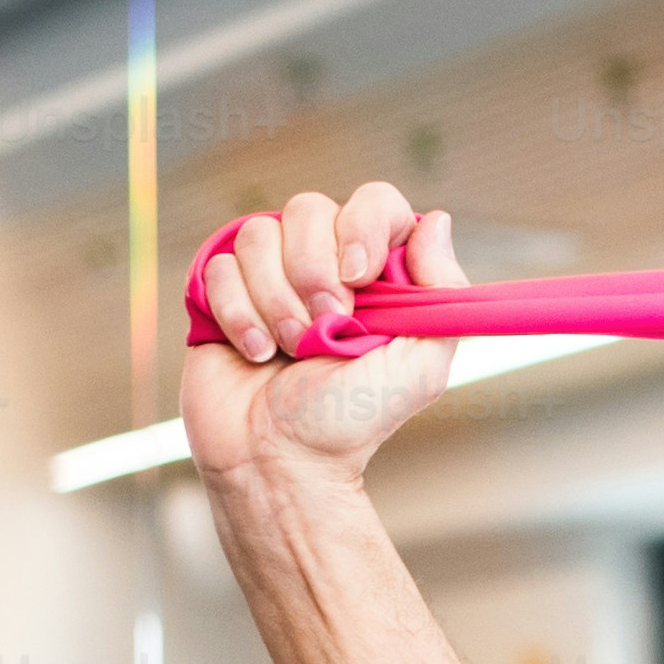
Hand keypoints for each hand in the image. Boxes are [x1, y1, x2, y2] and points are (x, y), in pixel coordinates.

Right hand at [179, 182, 466, 485]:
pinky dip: (238, 315)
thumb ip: (443, 295)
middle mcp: (322, 261)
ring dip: (276, 301)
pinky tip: (254, 354)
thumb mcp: (419, 366)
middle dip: (313, 273)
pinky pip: (221, 266)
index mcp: (376, 271)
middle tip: (322, 331)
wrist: (279, 461)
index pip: (375, 202)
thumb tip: (437, 222)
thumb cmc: (349, 422)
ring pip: (259, 234)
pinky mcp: (222, 292)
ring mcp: (269, 273)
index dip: (363, 226)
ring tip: (290, 351)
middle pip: (309, 208)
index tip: (360, 276)